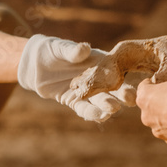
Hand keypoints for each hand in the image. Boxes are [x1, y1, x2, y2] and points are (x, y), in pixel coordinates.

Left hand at [18, 34, 135, 121]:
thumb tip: (84, 49)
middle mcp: (97, 78)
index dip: (124, 76)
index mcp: (99, 62)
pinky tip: (99, 117)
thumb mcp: (60, 48)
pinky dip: (91, 113)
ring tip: (113, 110)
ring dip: (107, 106)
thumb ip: (72, 51)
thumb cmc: (51, 51)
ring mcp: (87, 91)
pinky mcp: (74, 101)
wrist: (34, 65)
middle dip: (121, 94)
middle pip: (112, 88)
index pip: (115, 70)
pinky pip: (85, 109)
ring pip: (100, 101)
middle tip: (130, 100)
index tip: (132, 79)